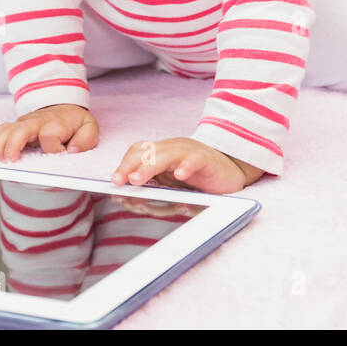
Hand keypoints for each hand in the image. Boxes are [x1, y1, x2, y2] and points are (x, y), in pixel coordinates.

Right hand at [0, 103, 97, 162]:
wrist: (63, 108)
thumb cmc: (75, 123)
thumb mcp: (89, 127)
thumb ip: (86, 139)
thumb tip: (72, 150)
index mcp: (57, 123)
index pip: (50, 135)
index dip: (53, 148)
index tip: (60, 155)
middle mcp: (37, 122)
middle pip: (21, 129)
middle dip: (13, 145)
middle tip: (10, 161)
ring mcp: (24, 123)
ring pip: (7, 129)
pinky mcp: (15, 126)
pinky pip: (0, 130)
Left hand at [111, 137, 265, 193]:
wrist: (232, 170)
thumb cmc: (199, 179)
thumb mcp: (171, 182)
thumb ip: (152, 187)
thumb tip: (125, 196)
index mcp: (162, 153)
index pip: (138, 152)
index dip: (125, 164)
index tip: (114, 181)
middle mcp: (173, 149)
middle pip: (147, 151)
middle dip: (131, 166)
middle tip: (121, 181)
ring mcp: (189, 152)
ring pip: (167, 154)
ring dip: (150, 166)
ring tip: (138, 180)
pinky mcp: (207, 159)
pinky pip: (195, 159)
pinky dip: (187, 166)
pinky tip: (180, 176)